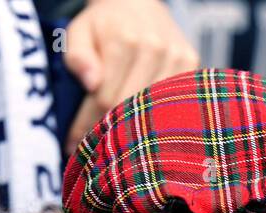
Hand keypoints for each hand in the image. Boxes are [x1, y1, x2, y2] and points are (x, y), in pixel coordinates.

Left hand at [64, 0, 198, 145]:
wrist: (138, 3)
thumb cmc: (104, 25)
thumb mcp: (79, 33)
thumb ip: (77, 56)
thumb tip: (91, 82)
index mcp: (124, 41)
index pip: (104, 100)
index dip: (86, 125)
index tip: (72, 142)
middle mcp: (155, 48)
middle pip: (129, 108)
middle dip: (108, 130)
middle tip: (94, 145)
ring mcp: (177, 57)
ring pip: (153, 112)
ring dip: (134, 129)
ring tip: (118, 138)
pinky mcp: (192, 65)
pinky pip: (173, 105)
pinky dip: (156, 118)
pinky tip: (142, 123)